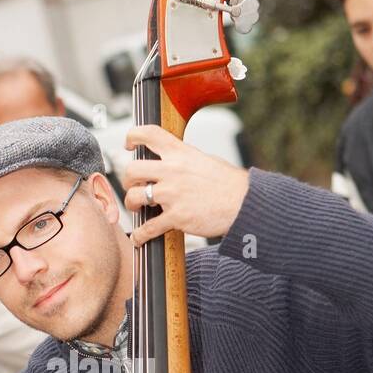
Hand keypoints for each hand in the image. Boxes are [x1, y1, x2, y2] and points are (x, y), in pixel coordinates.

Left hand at [122, 124, 249, 246]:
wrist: (244, 203)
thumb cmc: (228, 184)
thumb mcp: (204, 159)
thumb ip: (183, 159)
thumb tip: (171, 160)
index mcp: (180, 153)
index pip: (148, 133)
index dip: (132, 137)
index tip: (129, 145)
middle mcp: (172, 170)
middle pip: (132, 169)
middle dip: (127, 180)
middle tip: (133, 186)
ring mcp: (172, 194)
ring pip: (134, 197)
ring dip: (131, 204)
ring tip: (137, 208)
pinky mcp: (176, 217)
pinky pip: (148, 227)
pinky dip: (140, 235)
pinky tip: (139, 238)